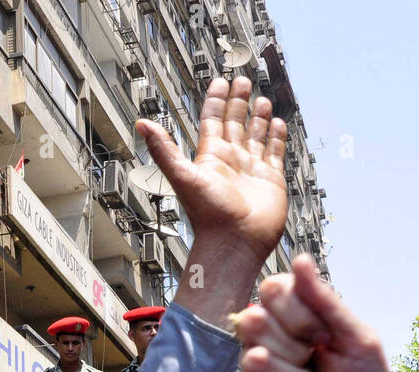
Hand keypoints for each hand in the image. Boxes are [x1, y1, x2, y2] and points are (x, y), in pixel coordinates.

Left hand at [138, 76, 288, 263]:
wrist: (235, 242)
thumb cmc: (208, 215)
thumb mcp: (182, 175)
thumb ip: (163, 149)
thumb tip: (141, 124)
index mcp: (210, 157)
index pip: (212, 121)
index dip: (216, 100)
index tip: (220, 82)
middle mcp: (230, 161)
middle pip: (235, 123)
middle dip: (238, 102)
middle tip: (243, 81)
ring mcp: (251, 169)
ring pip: (255, 136)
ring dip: (258, 117)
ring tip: (262, 99)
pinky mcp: (271, 179)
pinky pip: (274, 153)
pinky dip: (276, 138)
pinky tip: (277, 123)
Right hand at [236, 257, 399, 371]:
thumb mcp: (357, 338)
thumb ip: (325, 300)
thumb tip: (300, 257)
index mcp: (296, 314)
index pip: (271, 290)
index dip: (297, 313)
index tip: (324, 334)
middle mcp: (271, 337)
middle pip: (256, 322)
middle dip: (296, 348)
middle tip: (317, 362)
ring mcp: (258, 369)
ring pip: (256, 360)